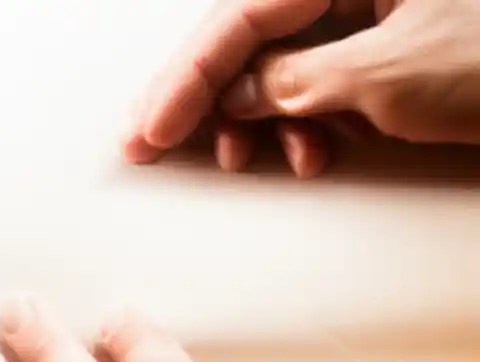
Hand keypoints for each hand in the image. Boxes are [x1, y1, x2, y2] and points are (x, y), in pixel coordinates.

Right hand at [123, 0, 479, 177]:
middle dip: (211, 96)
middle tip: (158, 145)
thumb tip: (239, 96)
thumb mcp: (394, 76)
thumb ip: (300, 83)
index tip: (151, 130)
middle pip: (254, 34)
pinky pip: (326, 78)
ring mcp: (379, 13)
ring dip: (261, 118)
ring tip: (257, 160)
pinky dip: (308, 122)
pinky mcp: (397, 48)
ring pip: (285, 62)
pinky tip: (314, 153)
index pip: (243, 15)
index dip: (187, 76)